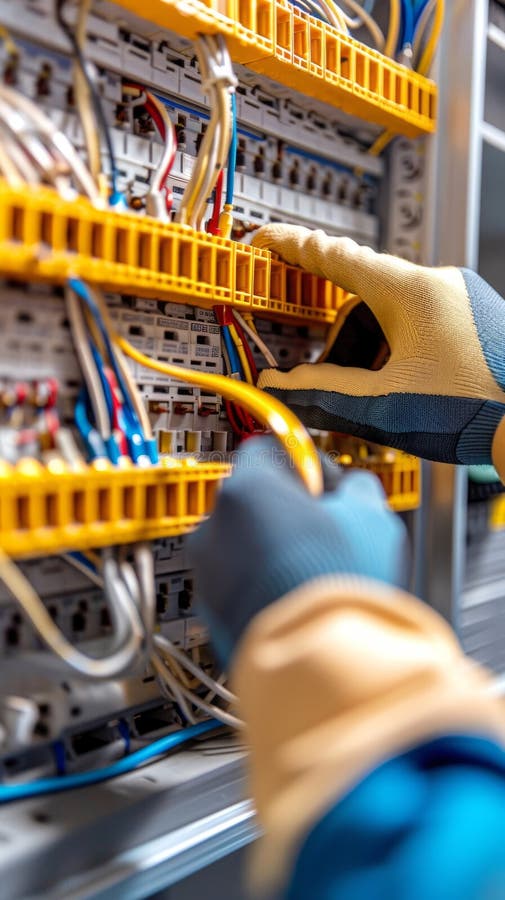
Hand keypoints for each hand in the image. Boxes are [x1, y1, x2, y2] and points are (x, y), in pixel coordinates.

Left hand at [188, 436, 407, 665]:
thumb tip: (352, 490)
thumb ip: (356, 488)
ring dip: (276, 552)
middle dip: (290, 512)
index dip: (306, 463)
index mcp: (246, 490)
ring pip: (244, 547)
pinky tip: (301, 602)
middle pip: (253, 502)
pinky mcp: (212, 618)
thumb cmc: (341, 587)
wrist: (321, 665)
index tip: (329, 485)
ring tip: (318, 575)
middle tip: (330, 531)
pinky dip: (265, 589)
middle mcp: (214, 529)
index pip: (269, 451)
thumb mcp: (371, 517)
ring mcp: (208, 576)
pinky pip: (240, 588)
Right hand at [252, 225, 504, 476]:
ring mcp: (460, 302)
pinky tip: (408, 394)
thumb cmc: (476, 410)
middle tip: (337, 389)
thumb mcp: (385, 404)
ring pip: (391, 321)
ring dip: (374, 360)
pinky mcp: (475, 321)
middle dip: (344, 350)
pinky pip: (419, 329)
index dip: (293, 248)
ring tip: (383, 404)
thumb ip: (324, 392)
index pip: (335, 257)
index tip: (265, 241)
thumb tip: (281, 384)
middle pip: (362, 305)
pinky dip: (400, 358)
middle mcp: (438, 286)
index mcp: (411, 292)